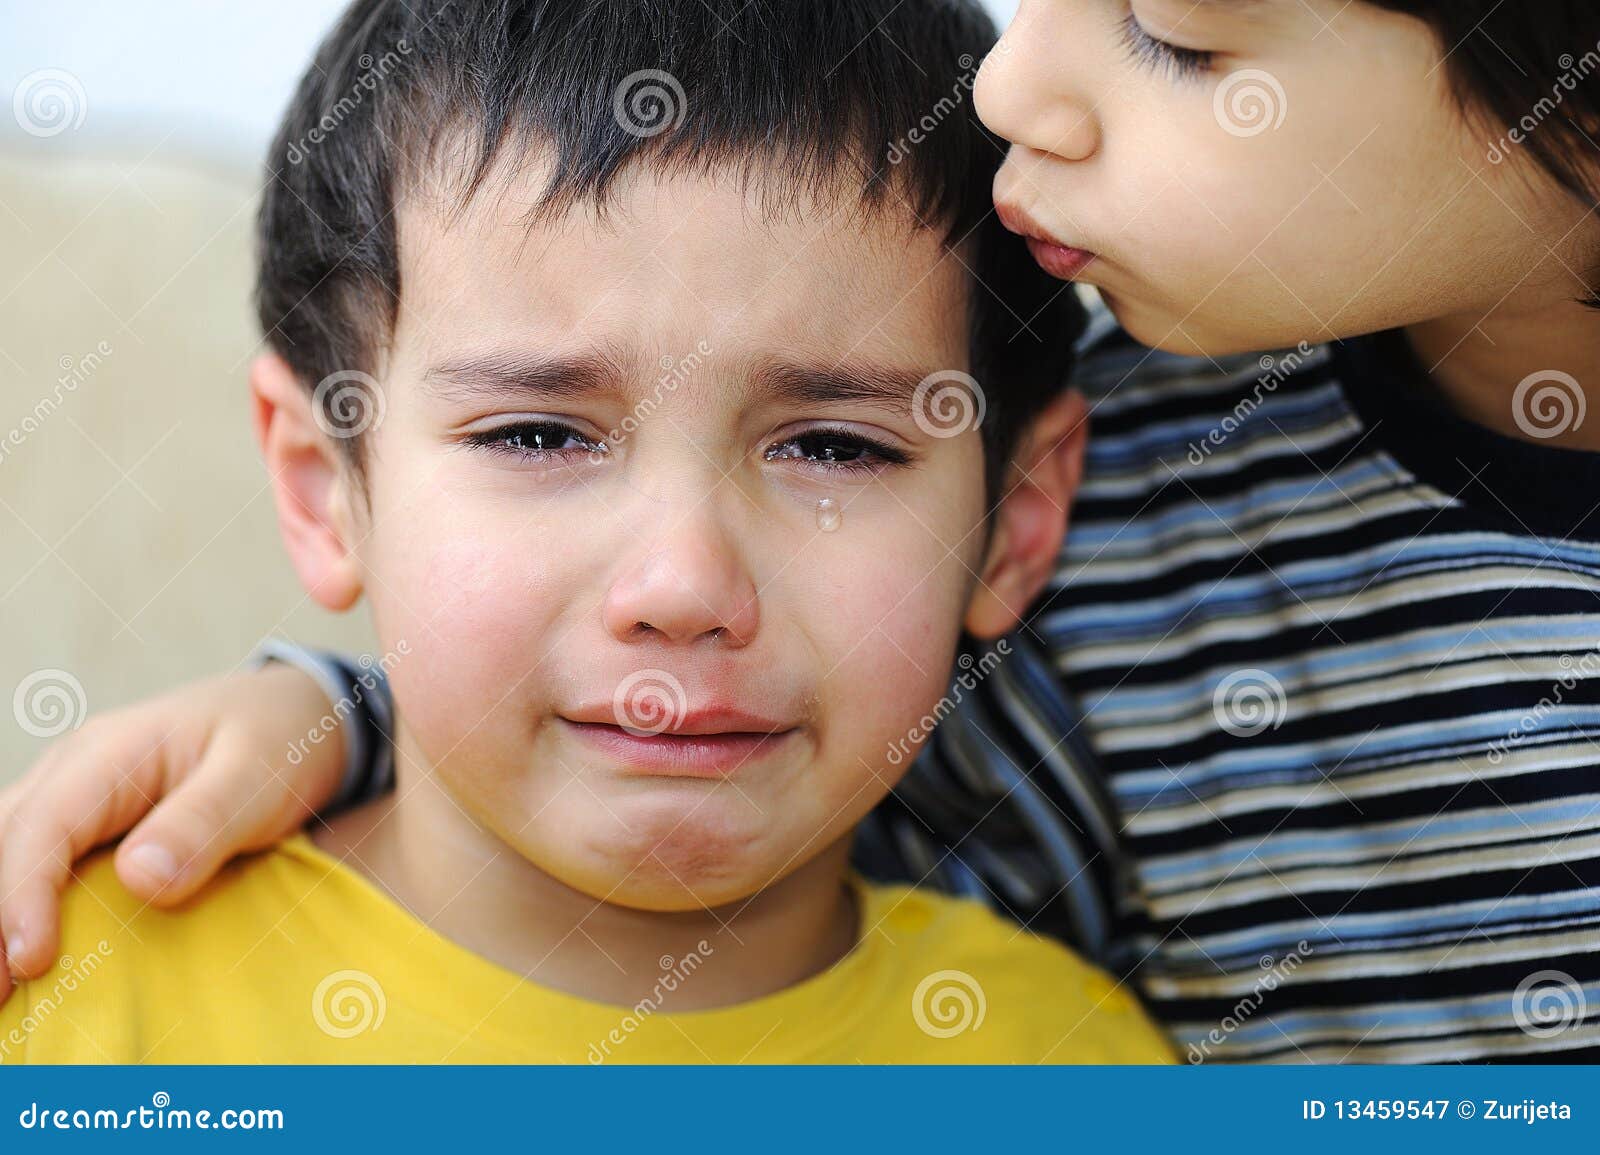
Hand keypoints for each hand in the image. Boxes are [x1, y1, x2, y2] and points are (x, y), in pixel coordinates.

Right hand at [0, 662, 348, 1001]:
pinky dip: (22, 908)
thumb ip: (202, 822)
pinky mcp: (84, 829)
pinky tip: (27, 959)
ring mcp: (73, 801)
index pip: (43, 825)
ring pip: (8, 852)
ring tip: (4, 993)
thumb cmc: (275, 740)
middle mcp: (73, 774)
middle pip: (3, 843)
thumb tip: (140, 879)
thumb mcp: (256, 775)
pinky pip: (35, 863)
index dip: (24, 895)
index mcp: (109, 754)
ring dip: (1, 917)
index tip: (32, 960)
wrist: (290, 714)